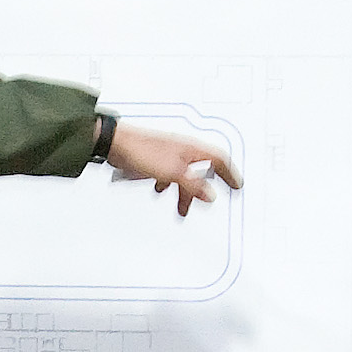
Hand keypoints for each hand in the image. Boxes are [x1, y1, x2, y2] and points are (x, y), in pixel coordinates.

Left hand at [106, 126, 244, 217]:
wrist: (116, 143)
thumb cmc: (142, 151)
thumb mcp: (173, 172)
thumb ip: (193, 185)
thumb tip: (210, 196)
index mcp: (192, 149)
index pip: (219, 159)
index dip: (230, 173)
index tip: (236, 185)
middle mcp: (183, 150)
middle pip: (202, 169)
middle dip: (206, 187)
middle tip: (212, 199)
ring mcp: (169, 154)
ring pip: (185, 175)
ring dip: (185, 192)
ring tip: (183, 208)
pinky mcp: (156, 159)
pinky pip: (169, 174)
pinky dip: (170, 185)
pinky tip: (162, 191)